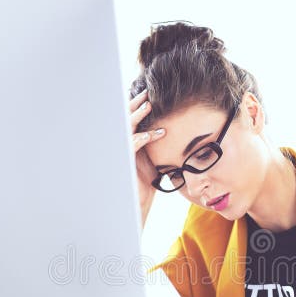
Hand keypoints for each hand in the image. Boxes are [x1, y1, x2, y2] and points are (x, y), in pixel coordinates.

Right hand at [129, 90, 165, 225]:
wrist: (136, 203)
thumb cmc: (145, 185)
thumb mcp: (154, 161)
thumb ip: (157, 148)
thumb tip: (173, 135)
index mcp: (129, 143)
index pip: (130, 120)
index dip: (137, 107)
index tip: (149, 95)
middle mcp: (123, 146)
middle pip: (125, 119)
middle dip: (135, 105)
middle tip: (147, 93)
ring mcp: (122, 153)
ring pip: (126, 128)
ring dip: (138, 116)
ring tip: (149, 106)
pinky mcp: (125, 163)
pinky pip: (132, 145)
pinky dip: (144, 137)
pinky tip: (156, 133)